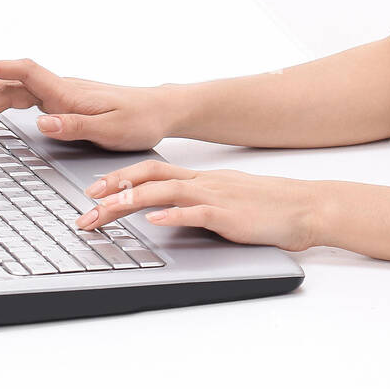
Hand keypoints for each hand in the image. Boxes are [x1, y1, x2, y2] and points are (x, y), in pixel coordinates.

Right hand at [0, 58, 173, 151]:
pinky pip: (26, 98)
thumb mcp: (112, 128)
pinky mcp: (64, 102)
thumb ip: (76, 126)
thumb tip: (43, 121)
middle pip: (11, 85)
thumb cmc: (141, 119)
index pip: (25, 72)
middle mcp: (61, 89)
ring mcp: (61, 94)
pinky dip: (3, 102)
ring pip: (15, 91)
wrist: (161, 110)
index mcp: (69, 92)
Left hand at [73, 159, 323, 251]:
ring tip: (105, 211)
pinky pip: (196, 212)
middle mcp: (203, 182)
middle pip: (150, 177)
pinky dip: (173, 214)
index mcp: (201, 178)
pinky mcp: (228, 214)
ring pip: (165, 191)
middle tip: (86, 203)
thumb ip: (197, 203)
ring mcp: (215, 196)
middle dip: (114, 188)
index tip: (93, 188)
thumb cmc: (267, 207)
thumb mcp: (225, 200)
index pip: (153, 169)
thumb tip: (168, 212)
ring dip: (131, 200)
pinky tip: (155, 220)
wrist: (303, 206)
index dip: (121, 175)